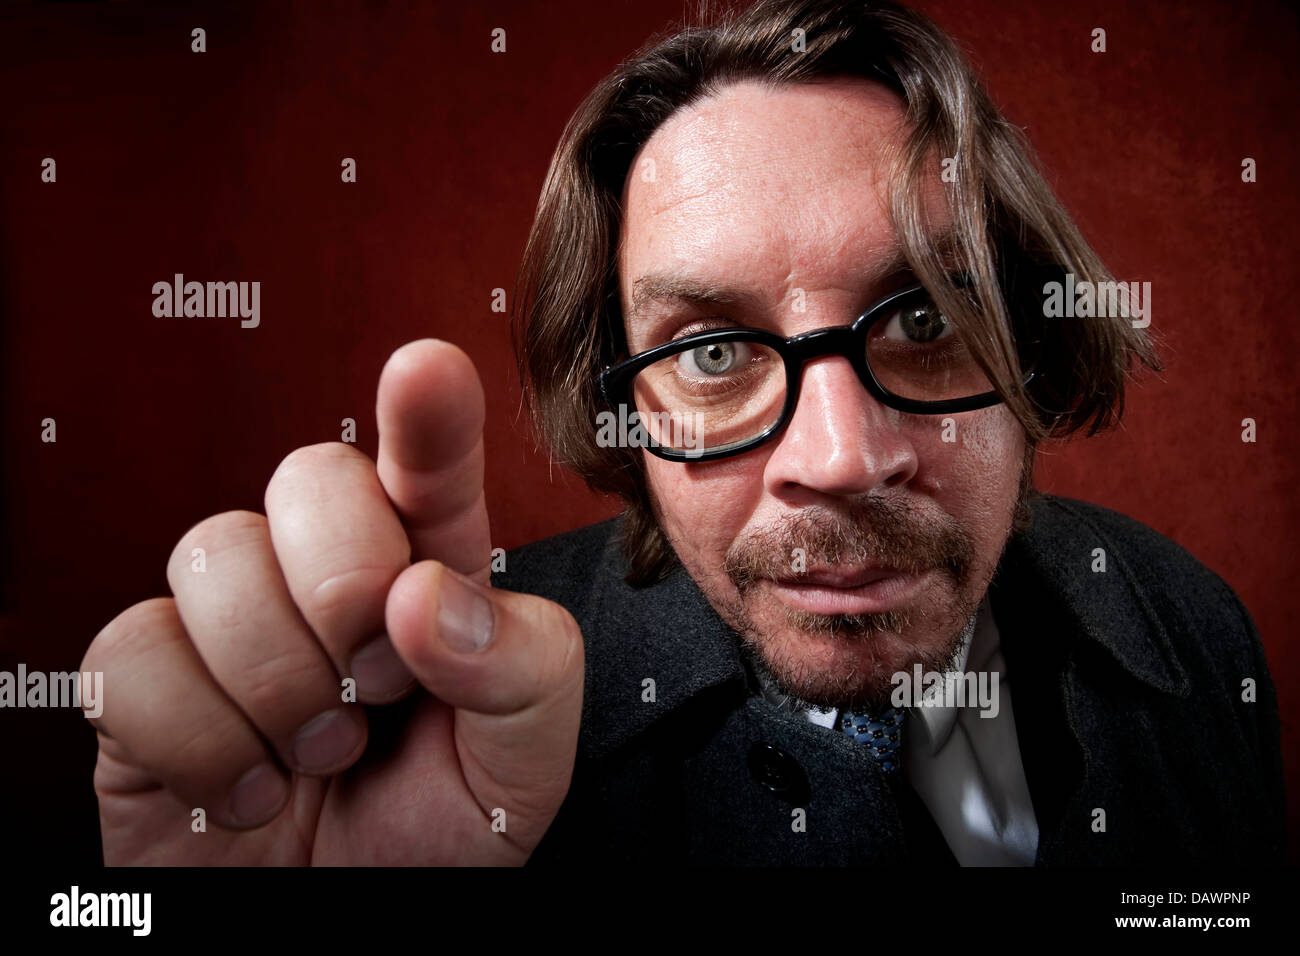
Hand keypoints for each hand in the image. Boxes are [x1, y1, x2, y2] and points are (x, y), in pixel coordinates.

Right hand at [82, 340, 583, 864]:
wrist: (332, 927)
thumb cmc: (430, 837)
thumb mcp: (520, 770)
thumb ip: (523, 673)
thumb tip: (425, 597)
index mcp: (431, 578)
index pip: (429, 471)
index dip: (427, 417)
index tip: (427, 370)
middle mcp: (326, 575)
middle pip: (310, 476)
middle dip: (345, 583)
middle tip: (378, 684)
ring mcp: (229, 616)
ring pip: (215, 552)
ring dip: (278, 682)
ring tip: (321, 751)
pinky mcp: (144, 674)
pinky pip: (136, 651)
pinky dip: (203, 743)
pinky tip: (247, 785)